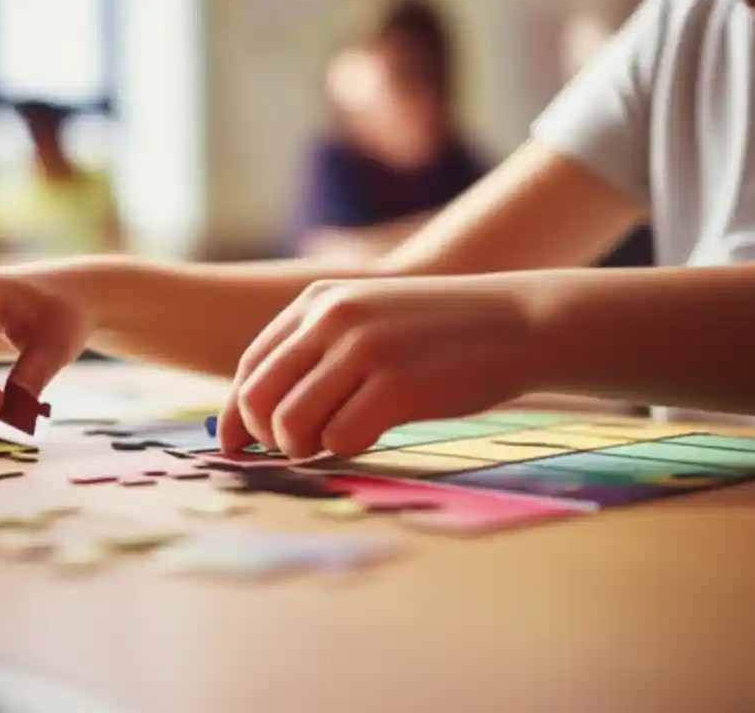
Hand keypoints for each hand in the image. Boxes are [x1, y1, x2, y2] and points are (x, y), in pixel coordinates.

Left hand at [217, 276, 542, 458]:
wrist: (517, 322)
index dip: (237, 414)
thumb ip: (317, 350)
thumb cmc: (438, 334)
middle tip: (292, 451)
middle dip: (264, 437)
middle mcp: (331, 319)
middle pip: (257, 398)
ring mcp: (362, 350)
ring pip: (290, 424)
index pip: (249, 367)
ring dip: (305, 449)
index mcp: (317, 301)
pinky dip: (346, 450)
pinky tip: (371, 437)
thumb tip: (263, 413)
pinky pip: (338, 440)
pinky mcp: (395, 385)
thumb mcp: (367, 317)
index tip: (237, 447)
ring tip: (334, 444)